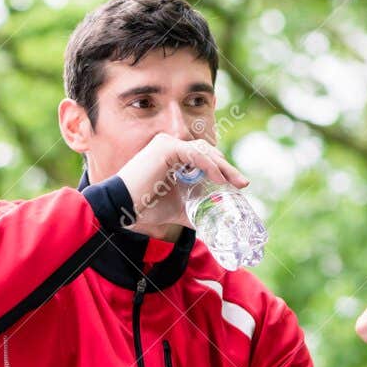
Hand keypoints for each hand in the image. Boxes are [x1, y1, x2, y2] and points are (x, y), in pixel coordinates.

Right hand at [114, 132, 248, 234]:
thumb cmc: (146, 207)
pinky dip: (209, 165)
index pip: (204, 157)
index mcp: (173, 156)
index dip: (222, 169)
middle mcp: (170, 145)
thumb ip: (195, 210)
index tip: (238, 185)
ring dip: (222, 166)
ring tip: (233, 183)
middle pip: (207, 151)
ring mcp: (167, 144)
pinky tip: (218, 179)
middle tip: (242, 184)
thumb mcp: (178, 208)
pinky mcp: (165, 148)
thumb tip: (212, 222)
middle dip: (227, 167)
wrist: (123, 208)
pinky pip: (194, 154)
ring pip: (204, 151)